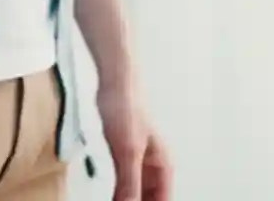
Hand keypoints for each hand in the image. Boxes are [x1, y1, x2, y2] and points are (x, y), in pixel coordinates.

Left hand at [97, 86, 172, 200]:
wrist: (114, 84)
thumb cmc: (127, 109)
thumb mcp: (128, 152)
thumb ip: (129, 184)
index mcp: (163, 166)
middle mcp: (154, 167)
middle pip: (150, 199)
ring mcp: (139, 162)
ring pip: (136, 195)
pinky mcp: (123, 156)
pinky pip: (123, 184)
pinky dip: (118, 195)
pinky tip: (110, 198)